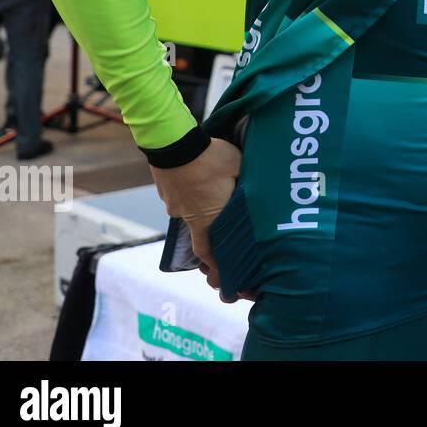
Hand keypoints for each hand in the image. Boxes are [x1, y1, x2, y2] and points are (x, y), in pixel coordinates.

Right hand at [148, 137, 254, 302]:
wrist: (174, 144)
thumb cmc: (212, 158)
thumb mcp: (240, 170)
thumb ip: (248, 185)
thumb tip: (260, 193)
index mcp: (209, 218)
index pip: (212, 253)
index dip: (218, 269)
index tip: (224, 282)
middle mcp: (190, 217)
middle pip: (200, 244)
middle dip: (208, 257)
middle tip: (213, 266)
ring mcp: (176, 206)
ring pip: (192, 220)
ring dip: (202, 221)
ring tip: (212, 216)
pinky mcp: (167, 193)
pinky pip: (182, 203)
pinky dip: (192, 203)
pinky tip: (200, 191)